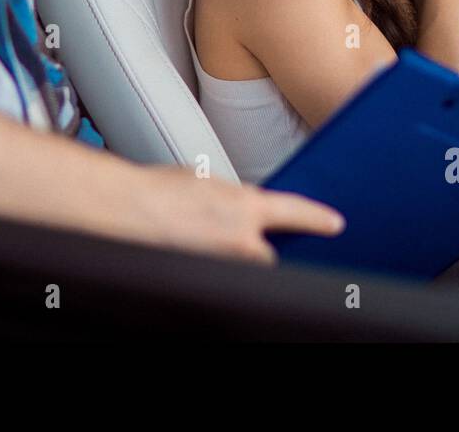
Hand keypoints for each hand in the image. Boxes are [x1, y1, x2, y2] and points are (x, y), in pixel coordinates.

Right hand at [139, 166, 344, 263]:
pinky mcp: (205, 277)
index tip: (333, 224)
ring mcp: (224, 263)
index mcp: (245, 205)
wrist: (124, 209)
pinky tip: (187, 253)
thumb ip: (229, 197)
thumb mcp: (202, 181)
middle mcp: (241, 239)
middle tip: (228, 235)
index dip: (317, 219)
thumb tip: (235, 207)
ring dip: (230, 258)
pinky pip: (218, 275)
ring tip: (196, 240)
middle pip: (267, 254)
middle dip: (256, 248)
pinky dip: (208, 265)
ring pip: (242, 268)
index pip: (295, 212)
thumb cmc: (154, 191)